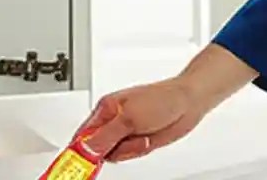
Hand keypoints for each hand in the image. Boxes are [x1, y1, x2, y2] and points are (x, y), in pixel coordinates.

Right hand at [75, 77, 206, 162]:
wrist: (189, 102)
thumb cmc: (163, 99)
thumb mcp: (130, 118)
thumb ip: (105, 136)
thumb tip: (83, 149)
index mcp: (105, 109)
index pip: (80, 136)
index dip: (76, 153)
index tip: (76, 166)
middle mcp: (112, 121)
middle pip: (95, 149)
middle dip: (111, 150)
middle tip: (126, 143)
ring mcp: (124, 132)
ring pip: (113, 154)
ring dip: (128, 151)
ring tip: (142, 137)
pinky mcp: (135, 141)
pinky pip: (127, 155)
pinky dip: (136, 152)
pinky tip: (146, 141)